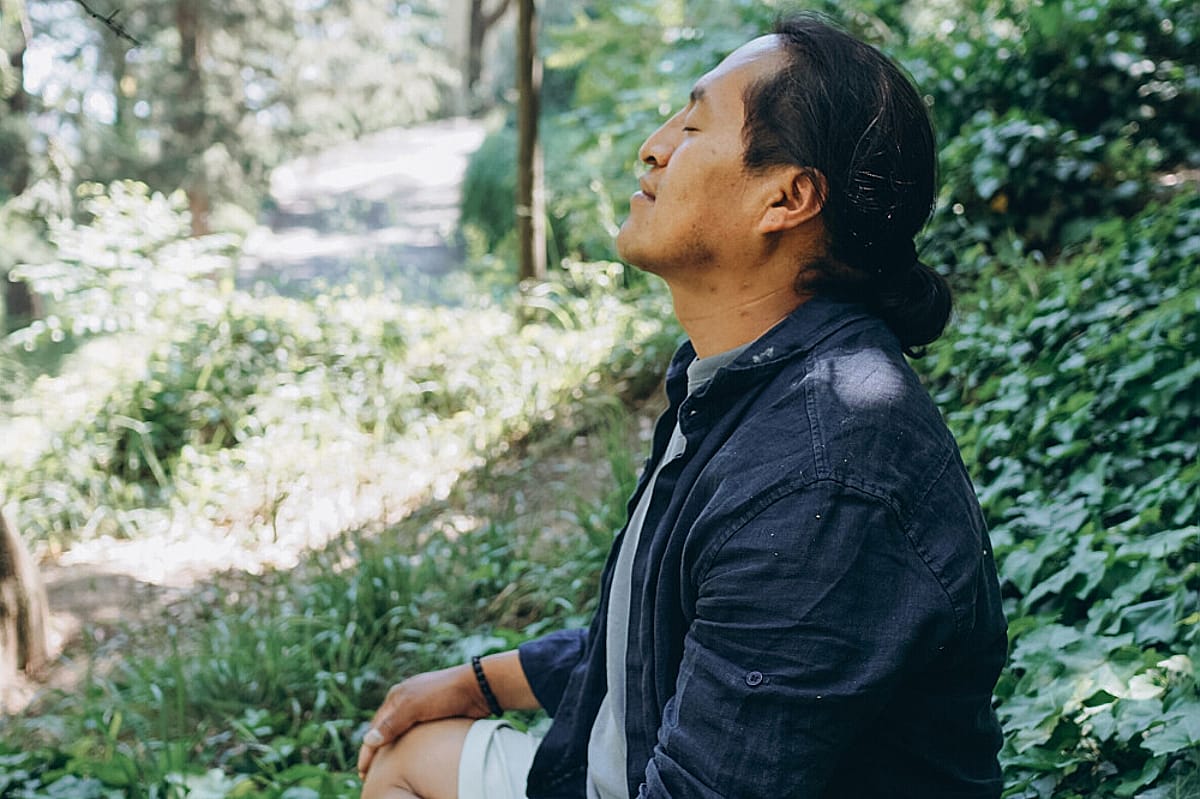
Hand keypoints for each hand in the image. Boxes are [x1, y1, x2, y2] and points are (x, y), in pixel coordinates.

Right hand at [356, 663, 489, 779]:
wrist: (478, 687)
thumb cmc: (445, 694)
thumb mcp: (415, 707)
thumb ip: (392, 723)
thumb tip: (368, 740)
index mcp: (397, 696)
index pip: (375, 727)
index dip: (367, 749)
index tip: (362, 770)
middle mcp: (406, 701)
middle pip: (385, 730)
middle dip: (376, 751)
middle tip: (369, 774)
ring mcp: (421, 708)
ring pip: (401, 733)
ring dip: (392, 750)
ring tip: (387, 769)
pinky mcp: (435, 716)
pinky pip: (416, 735)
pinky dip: (408, 747)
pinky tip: (409, 758)